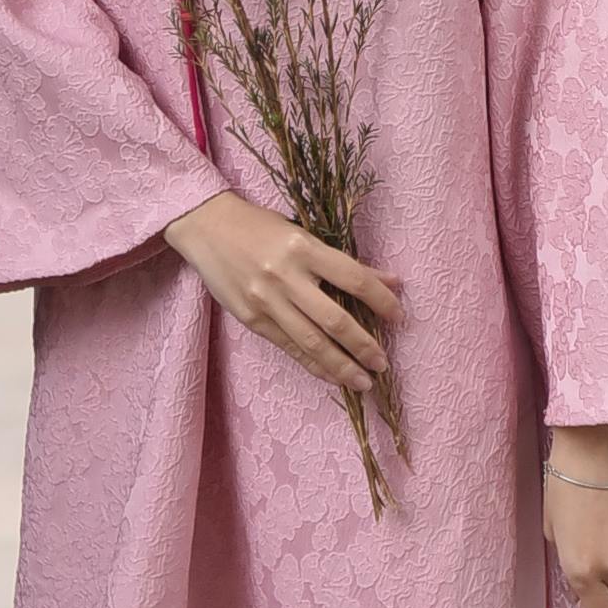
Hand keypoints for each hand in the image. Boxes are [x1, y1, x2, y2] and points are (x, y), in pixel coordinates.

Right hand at [163, 190, 401, 395]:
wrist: (208, 228)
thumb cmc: (262, 226)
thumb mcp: (305, 235)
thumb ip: (345, 262)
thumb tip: (391, 280)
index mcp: (305, 247)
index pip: (354, 279)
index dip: (381, 300)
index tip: (399, 318)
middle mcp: (286, 276)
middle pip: (334, 321)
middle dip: (363, 346)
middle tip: (383, 364)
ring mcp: (266, 301)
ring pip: (312, 343)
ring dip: (341, 367)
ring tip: (364, 382)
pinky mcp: (251, 319)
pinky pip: (289, 348)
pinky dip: (313, 365)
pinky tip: (332, 376)